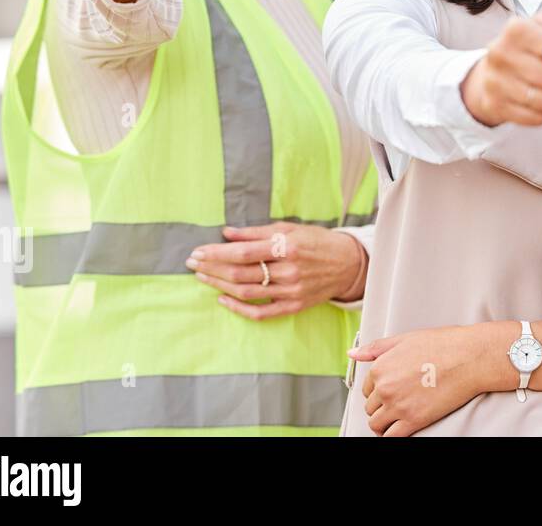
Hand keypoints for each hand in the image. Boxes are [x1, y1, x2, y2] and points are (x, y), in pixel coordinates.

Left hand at [185, 222, 366, 319]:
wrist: (349, 264)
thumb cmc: (318, 242)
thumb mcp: (291, 228)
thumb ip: (257, 232)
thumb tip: (227, 233)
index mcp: (287, 247)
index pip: (243, 252)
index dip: (216, 253)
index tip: (198, 251)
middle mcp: (288, 271)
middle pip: (240, 273)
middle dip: (211, 268)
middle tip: (193, 263)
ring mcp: (291, 291)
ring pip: (246, 293)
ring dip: (219, 285)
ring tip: (202, 277)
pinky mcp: (293, 306)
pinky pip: (260, 313)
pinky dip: (238, 308)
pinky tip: (223, 298)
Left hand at [349, 325, 489, 436]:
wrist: (468, 357)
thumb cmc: (442, 344)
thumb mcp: (405, 339)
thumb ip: (376, 348)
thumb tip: (353, 354)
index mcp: (381, 367)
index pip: (367, 388)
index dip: (378, 390)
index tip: (391, 390)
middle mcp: (385, 388)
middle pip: (371, 407)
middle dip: (381, 406)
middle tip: (399, 402)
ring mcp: (398, 405)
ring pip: (376, 424)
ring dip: (384, 423)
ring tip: (397, 418)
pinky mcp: (413, 420)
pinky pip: (391, 437)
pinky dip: (392, 436)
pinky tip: (401, 429)